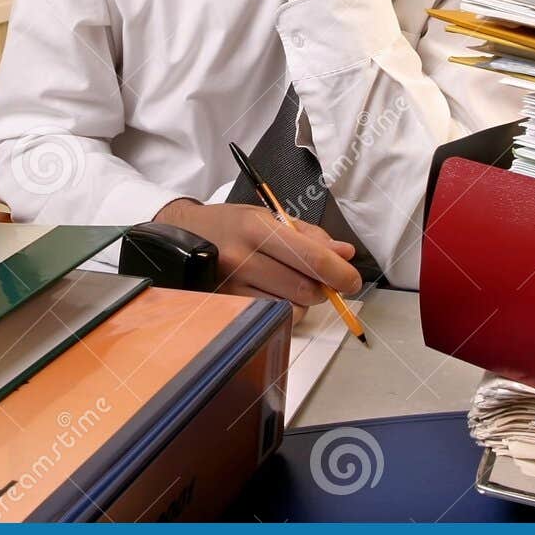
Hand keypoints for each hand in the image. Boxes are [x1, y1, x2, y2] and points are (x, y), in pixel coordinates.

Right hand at [155, 198, 360, 319]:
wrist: (182, 233)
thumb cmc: (231, 224)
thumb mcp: (269, 217)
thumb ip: (311, 236)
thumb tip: (345, 254)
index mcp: (257, 228)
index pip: (310, 258)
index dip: (339, 273)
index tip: (353, 280)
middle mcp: (242, 257)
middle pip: (304, 289)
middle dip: (323, 288)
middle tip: (321, 280)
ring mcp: (231, 285)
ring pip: (290, 308)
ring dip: (302, 301)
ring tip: (290, 283)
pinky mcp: (226, 305)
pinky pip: (270, 317)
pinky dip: (283, 310)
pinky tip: (274, 294)